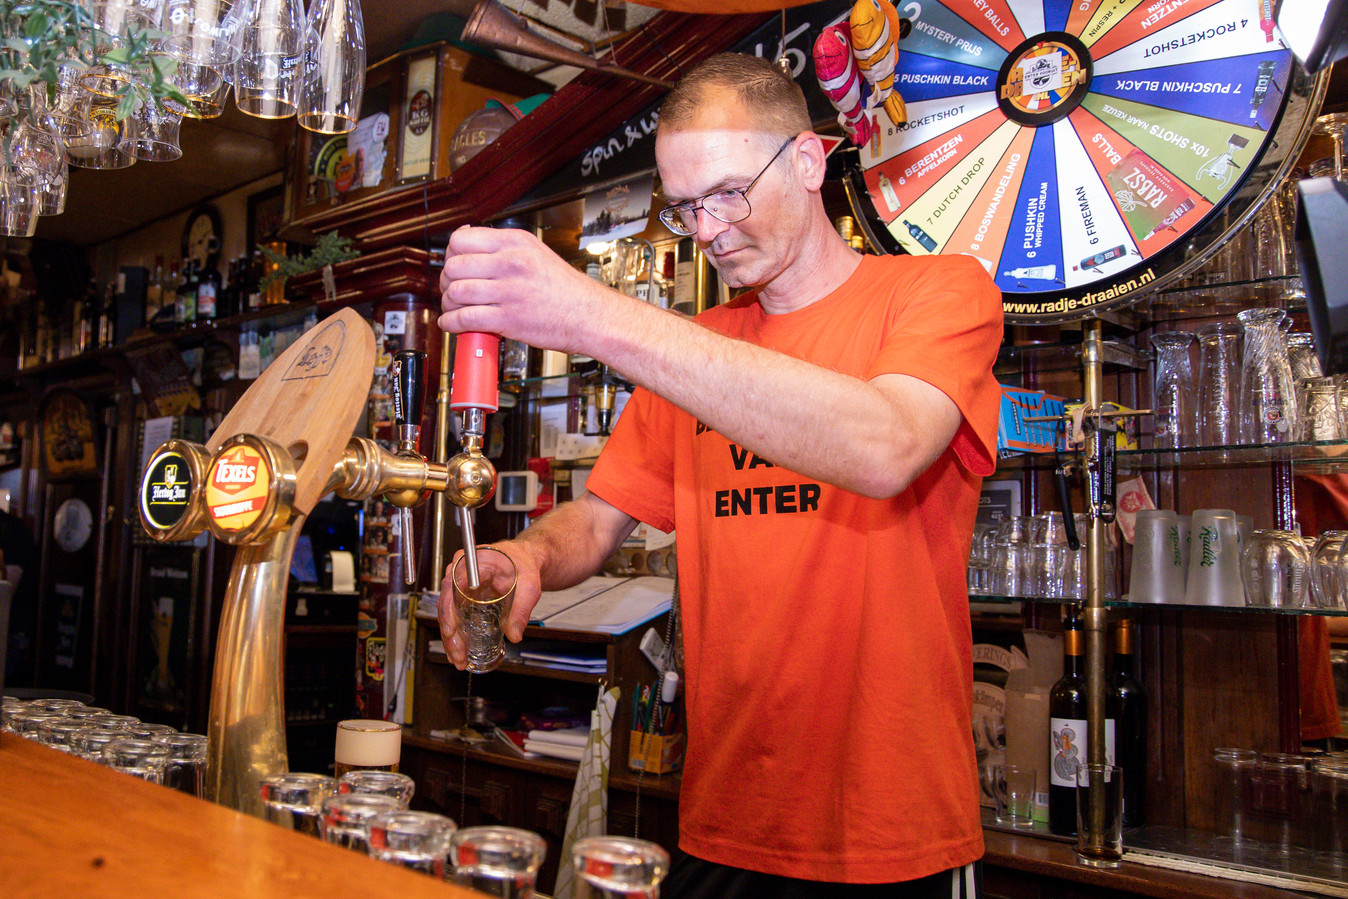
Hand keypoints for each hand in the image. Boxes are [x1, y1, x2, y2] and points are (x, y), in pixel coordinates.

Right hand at [437, 541, 542, 668]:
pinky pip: (452, 614)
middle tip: (458, 654)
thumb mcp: (529, 586)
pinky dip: (455, 633)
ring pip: (446, 612)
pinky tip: (459, 650)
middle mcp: (461, 570)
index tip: (452, 632)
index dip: (449, 611)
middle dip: (449, 633)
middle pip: (446, 603)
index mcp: (475, 560)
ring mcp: (458, 583)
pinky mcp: (461, 594)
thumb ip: (522, 610)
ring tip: (458, 659)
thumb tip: (514, 633)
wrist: (524, 560)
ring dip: (450, 638)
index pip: (453, 585)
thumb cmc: (524, 564)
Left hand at [438, 226, 610, 354]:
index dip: (451, 253)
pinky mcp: (507, 318)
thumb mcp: (536, 253)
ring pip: (455, 292)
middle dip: (446, 280)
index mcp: (515, 242)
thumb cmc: (566, 290)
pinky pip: (464, 318)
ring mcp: (508, 290)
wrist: (589, 316)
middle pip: (453, 265)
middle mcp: (510, 262)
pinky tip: (453, 324)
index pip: (461, 239)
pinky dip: (451, 323)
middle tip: (452, 289)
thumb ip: (505, 248)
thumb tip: (472, 248)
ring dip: (448, 303)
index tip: (454, 264)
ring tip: (454, 308)